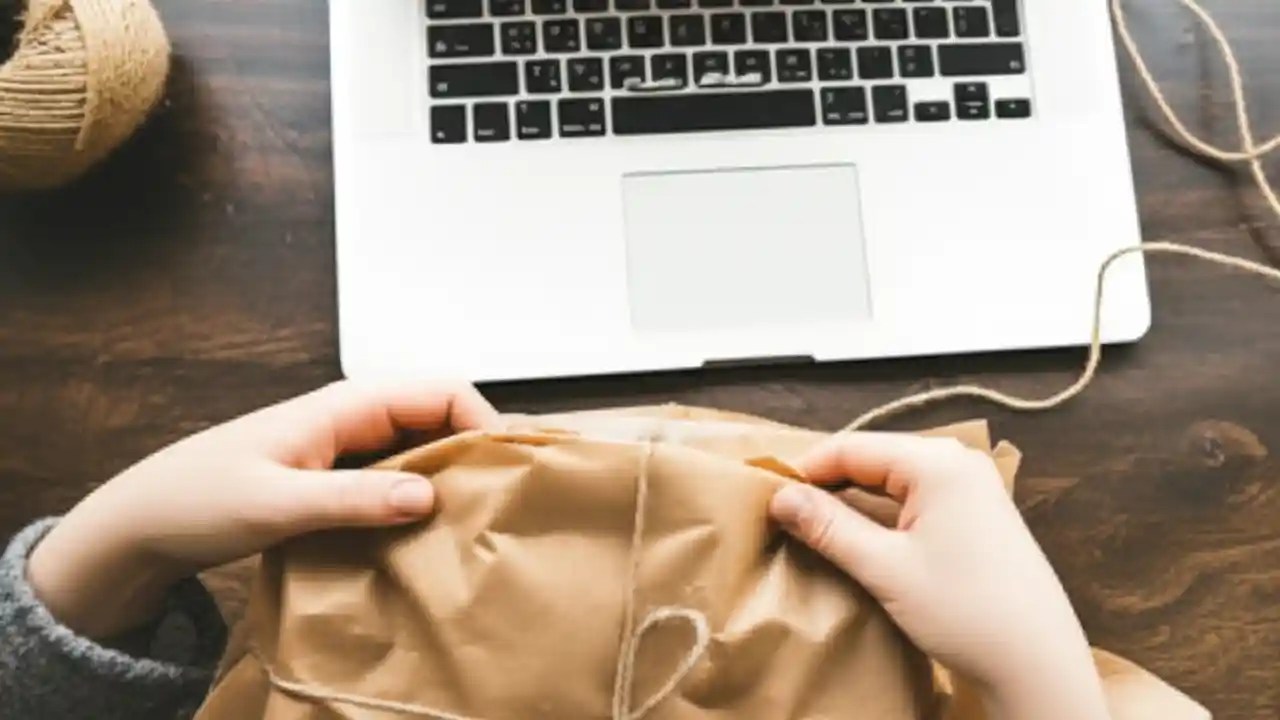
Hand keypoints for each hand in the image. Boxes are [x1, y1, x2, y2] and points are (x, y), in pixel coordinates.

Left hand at [27, 380, 497, 639]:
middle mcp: (352, 418)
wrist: (145, 521)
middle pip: (441, 418)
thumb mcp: (278, 504)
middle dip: (476, 450)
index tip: (507, 469)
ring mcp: (346, 447)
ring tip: (473, 519)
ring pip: (423, 449)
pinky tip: (426, 533)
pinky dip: (420, 497)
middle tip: (501, 500)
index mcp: (345, 405)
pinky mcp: (337, 476)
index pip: (441, 391)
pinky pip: (398, 476)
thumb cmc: (197, 498)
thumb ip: (353, 499)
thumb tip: (427, 495)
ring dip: (450, 477)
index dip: (484, 421)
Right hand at [769, 433, 1108, 719]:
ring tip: (816, 529)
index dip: (805, 469)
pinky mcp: (978, 514)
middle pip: (872, 459)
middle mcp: (959, 462)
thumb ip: (828, 527)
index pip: (852, 447)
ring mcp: (973, 487)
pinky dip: (883, 515)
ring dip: (854, 502)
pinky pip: (916, 499)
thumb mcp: (885, 569)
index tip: (769, 495)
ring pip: (892, 481)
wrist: (1037, 662)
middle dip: (828, 484)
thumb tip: (781, 497)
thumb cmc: (969, 614)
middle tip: (786, 514)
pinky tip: (861, 540)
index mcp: (938, 462)